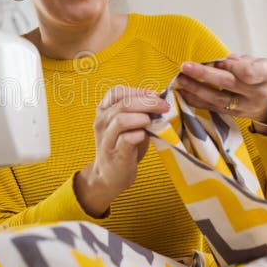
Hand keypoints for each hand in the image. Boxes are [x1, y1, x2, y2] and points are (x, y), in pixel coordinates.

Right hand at [75, 86, 169, 216]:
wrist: (109, 175)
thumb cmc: (122, 147)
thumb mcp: (128, 124)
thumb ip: (139, 111)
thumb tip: (159, 99)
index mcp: (104, 111)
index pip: (117, 92)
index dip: (138, 91)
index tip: (156, 96)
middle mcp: (102, 122)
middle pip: (123, 103)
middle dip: (148, 102)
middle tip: (164, 107)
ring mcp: (107, 138)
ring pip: (121, 119)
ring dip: (142, 117)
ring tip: (153, 122)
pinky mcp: (115, 153)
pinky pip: (127, 139)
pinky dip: (140, 135)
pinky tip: (146, 136)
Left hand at [176, 54, 266, 123]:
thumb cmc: (263, 78)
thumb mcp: (261, 63)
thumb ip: (241, 60)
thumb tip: (220, 61)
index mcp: (265, 75)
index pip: (248, 72)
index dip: (232, 67)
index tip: (218, 62)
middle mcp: (255, 93)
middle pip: (228, 84)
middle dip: (205, 75)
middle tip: (186, 67)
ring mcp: (244, 106)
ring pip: (218, 99)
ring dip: (196, 89)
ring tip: (181, 80)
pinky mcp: (233, 115)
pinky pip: (213, 108)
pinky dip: (197, 101)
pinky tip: (184, 93)